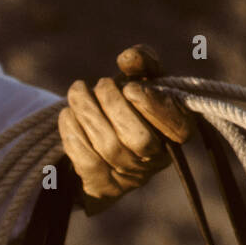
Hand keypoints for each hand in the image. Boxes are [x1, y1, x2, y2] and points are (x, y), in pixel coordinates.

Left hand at [58, 45, 193, 212]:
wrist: (97, 141)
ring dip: (88, 113)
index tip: (131, 87)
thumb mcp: (140, 79)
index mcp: (175, 133)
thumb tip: (128, 58)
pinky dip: (73, 133)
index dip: (154, 107)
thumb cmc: (126, 105)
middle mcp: (156, 160)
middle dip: (115, 106)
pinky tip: (67, 114)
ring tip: (77, 91)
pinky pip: (86, 162)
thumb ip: (143, 63)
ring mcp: (129, 177)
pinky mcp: (102, 187)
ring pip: (110, 148)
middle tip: (101, 84)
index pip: (178, 128)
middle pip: (139, 139)